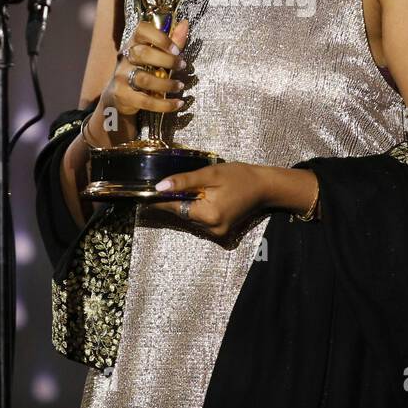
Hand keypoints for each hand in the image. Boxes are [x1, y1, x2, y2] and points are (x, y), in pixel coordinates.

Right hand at [99, 18, 189, 122]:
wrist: (118, 95)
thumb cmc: (142, 69)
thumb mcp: (154, 54)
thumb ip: (171, 40)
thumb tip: (185, 23)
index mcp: (133, 43)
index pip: (142, 30)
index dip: (160, 37)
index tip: (176, 49)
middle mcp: (125, 57)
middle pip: (143, 54)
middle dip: (167, 60)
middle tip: (182, 66)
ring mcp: (122, 77)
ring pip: (144, 79)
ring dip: (167, 84)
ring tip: (180, 86)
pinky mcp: (123, 96)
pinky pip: (146, 101)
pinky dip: (165, 104)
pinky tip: (177, 103)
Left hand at [147, 162, 273, 239]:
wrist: (264, 186)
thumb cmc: (240, 176)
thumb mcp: (210, 174)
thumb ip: (184, 182)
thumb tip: (159, 187)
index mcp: (208, 215)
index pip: (174, 208)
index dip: (158, 200)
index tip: (142, 195)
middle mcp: (211, 229)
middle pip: (182, 213)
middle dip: (174, 200)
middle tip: (162, 186)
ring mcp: (216, 232)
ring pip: (190, 217)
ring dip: (186, 204)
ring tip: (189, 189)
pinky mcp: (220, 231)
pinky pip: (200, 220)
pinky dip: (196, 209)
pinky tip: (201, 197)